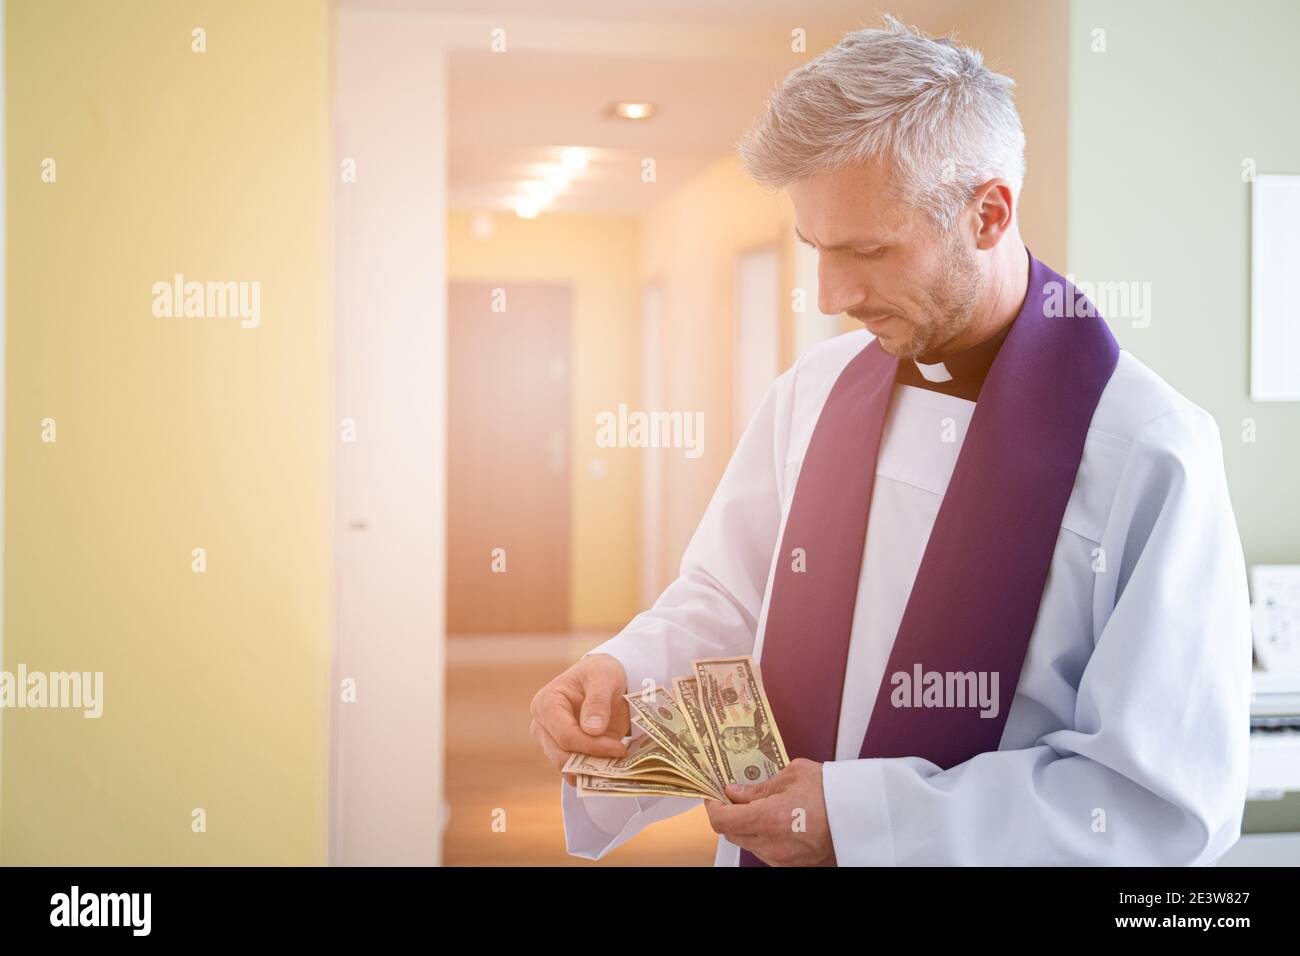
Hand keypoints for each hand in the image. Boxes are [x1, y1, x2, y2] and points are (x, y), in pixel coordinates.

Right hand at [529, 653, 629, 784]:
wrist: (604, 679)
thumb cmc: (600, 673)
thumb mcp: (604, 677)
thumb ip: (597, 701)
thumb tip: (592, 730)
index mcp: (546, 704)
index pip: (566, 736)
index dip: (592, 746)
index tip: (619, 748)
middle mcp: (542, 726)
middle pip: (563, 756)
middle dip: (593, 761)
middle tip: (622, 756)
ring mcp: (550, 742)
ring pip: (567, 768)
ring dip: (593, 770)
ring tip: (619, 765)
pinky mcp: (563, 753)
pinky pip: (574, 770)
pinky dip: (593, 773)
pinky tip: (612, 768)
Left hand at [705, 758, 835, 865]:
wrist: (864, 815)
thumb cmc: (834, 792)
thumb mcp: (793, 774)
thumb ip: (759, 786)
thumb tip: (736, 792)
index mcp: (768, 819)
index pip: (721, 820)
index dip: (712, 806)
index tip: (713, 795)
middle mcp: (772, 844)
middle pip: (731, 833)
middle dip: (728, 815)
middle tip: (733, 797)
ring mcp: (783, 859)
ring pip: (748, 844)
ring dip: (746, 827)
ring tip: (760, 807)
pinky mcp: (793, 866)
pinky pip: (766, 852)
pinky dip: (763, 837)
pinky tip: (776, 822)